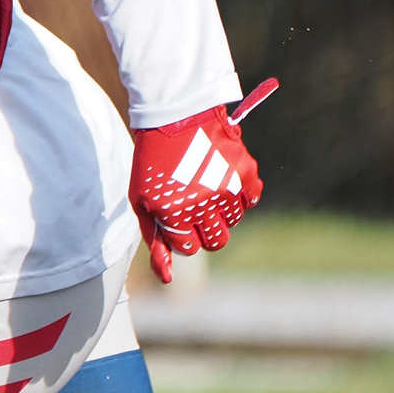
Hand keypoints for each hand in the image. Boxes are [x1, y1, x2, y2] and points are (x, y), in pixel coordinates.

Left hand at [129, 79, 275, 283]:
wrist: (174, 113)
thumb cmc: (153, 160)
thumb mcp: (142, 199)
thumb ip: (155, 240)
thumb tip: (168, 279)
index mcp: (172, 213)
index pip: (188, 247)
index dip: (181, 232)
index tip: (175, 213)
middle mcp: (201, 204)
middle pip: (216, 242)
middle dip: (204, 230)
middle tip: (194, 206)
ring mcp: (226, 188)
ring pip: (233, 222)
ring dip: (221, 212)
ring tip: (204, 185)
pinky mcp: (245, 172)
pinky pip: (251, 200)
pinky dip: (240, 195)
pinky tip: (223, 178)